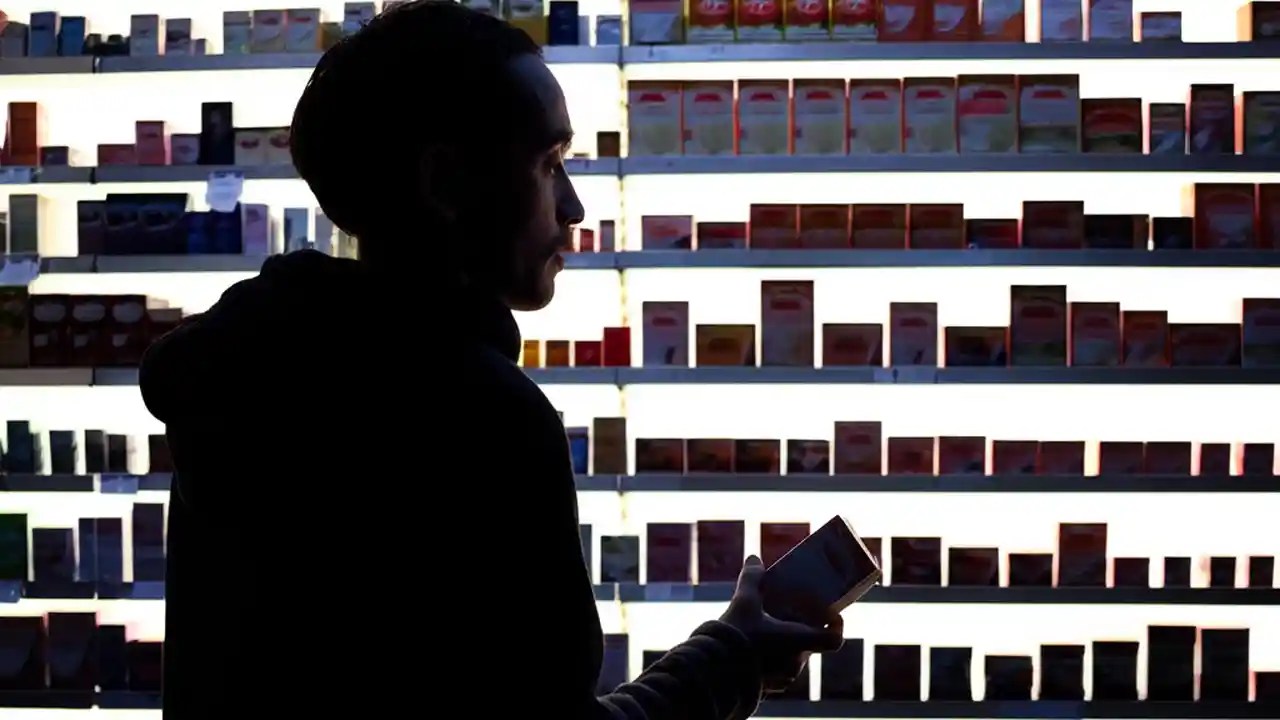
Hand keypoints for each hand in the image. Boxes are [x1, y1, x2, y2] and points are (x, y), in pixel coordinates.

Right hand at [719, 555, 844, 692]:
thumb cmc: (736, 635)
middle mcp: (795, 663)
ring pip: (794, 659)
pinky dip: (773, 660)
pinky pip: (778, 672)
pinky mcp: (767, 688)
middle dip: (803, 630)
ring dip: (787, 646)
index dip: (836, 626)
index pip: (834, 639)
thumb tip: (754, 558)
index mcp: (798, 641)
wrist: (713, 671)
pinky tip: (754, 649)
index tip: (829, 614)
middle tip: (789, 614)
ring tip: (768, 630)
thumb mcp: (744, 601)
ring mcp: (782, 679)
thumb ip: (751, 578)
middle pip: (811, 645)